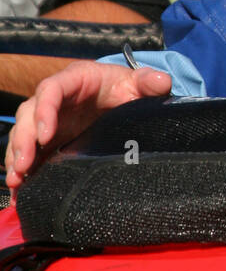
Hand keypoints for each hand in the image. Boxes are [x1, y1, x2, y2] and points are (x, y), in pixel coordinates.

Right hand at [5, 61, 170, 196]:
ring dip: (17, 156)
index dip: (44, 110)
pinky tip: (20, 191)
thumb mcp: (137, 83)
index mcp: (74, 79)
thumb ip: (149, 81)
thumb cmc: (125, 87)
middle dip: (23, 140)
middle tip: (23, 166)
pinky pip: (29, 153)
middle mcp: (54, 98)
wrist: (120, 97)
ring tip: (17, 182)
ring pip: (23, 134)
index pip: (51, 90)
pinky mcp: (48, 140)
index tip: (46, 135)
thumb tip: (162, 81)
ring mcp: (48, 120)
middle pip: (29, 114)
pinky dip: (23, 170)